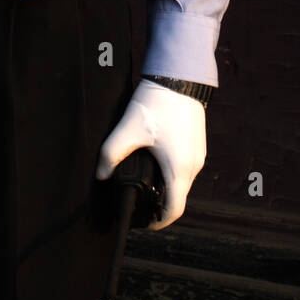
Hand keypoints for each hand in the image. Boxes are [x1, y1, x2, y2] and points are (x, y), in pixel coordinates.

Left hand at [95, 79, 205, 229]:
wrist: (180, 76)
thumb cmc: (156, 104)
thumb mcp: (127, 130)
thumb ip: (110, 155)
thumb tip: (100, 176)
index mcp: (179, 169)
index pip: (173, 210)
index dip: (157, 222)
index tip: (141, 223)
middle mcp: (194, 166)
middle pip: (177, 198)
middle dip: (158, 205)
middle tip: (136, 203)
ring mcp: (198, 154)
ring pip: (183, 183)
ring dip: (165, 189)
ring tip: (143, 184)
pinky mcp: (197, 143)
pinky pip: (186, 168)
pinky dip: (172, 174)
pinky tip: (153, 163)